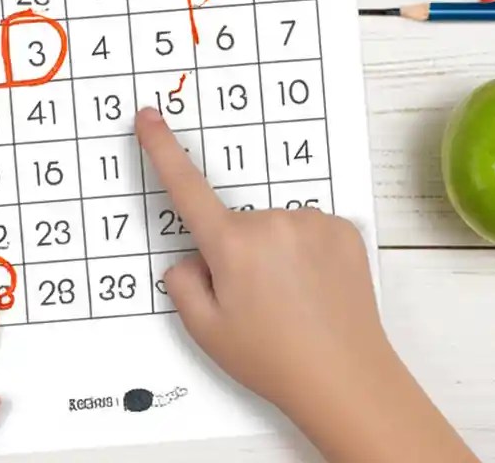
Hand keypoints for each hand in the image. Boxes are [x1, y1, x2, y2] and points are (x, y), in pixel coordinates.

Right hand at [135, 108, 477, 462]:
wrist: (345, 378)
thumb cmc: (277, 359)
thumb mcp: (205, 330)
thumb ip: (182, 282)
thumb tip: (193, 259)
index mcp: (232, 246)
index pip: (186, 187)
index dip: (162, 148)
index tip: (149, 116)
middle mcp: (272, 223)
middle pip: (236, 226)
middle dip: (237, 256)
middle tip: (256, 304)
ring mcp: (312, 222)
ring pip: (274, 229)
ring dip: (275, 255)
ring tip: (291, 302)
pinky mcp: (343, 229)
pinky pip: (307, 231)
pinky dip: (305, 254)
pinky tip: (313, 290)